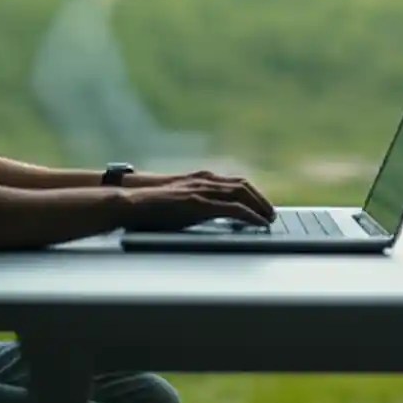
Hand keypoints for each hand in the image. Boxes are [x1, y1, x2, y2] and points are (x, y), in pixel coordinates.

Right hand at [120, 171, 275, 230]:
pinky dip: (250, 216)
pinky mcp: (200, 204)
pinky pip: (233, 209)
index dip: (252, 193)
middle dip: (261, 199)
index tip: (261, 204)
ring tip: (269, 219)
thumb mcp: (177, 201)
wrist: (131, 203)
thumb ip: (194, 203)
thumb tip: (205, 214)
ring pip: (242, 194)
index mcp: (200, 178)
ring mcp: (202, 190)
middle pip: (243, 185)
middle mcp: (205, 180)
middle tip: (271, 214)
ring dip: (260, 206)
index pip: (234, 182)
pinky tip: (258, 223)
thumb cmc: (149, 206)